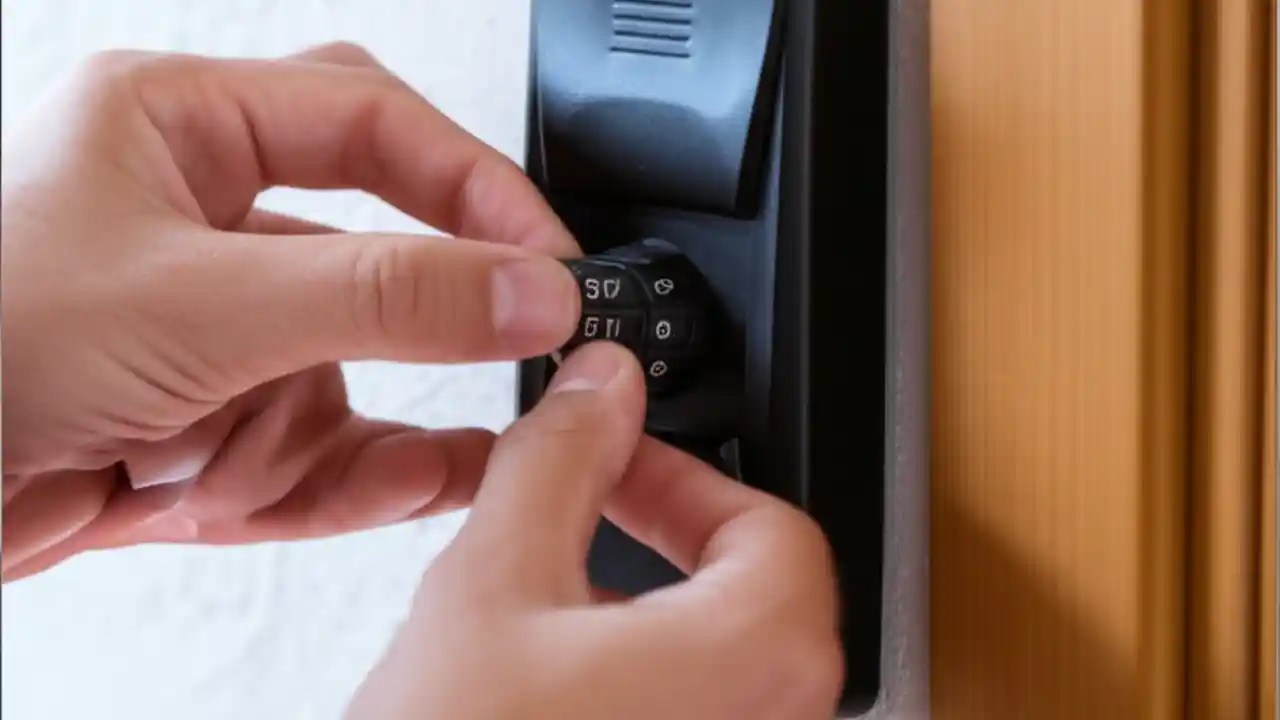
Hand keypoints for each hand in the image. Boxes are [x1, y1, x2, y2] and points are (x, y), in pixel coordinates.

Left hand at [1, 43, 580, 578]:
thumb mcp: (199, 301)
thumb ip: (385, 294)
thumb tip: (529, 289)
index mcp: (181, 130)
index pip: (375, 123)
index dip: (477, 187)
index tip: (547, 261)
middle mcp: (204, 222)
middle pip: (376, 250)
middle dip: (410, 312)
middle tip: (516, 334)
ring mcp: (216, 330)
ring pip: (344, 369)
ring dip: (289, 428)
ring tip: (194, 457)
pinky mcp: (215, 418)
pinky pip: (325, 442)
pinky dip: (353, 477)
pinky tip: (409, 484)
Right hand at [347, 343, 844, 719]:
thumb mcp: (497, 581)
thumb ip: (562, 458)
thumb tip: (602, 385)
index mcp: (759, 658)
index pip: (773, 523)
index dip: (683, 475)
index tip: (610, 459)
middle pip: (756, 584)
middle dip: (661, 532)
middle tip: (583, 515)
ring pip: (721, 649)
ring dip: (643, 598)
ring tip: (550, 593)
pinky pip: (689, 706)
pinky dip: (637, 665)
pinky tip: (551, 671)